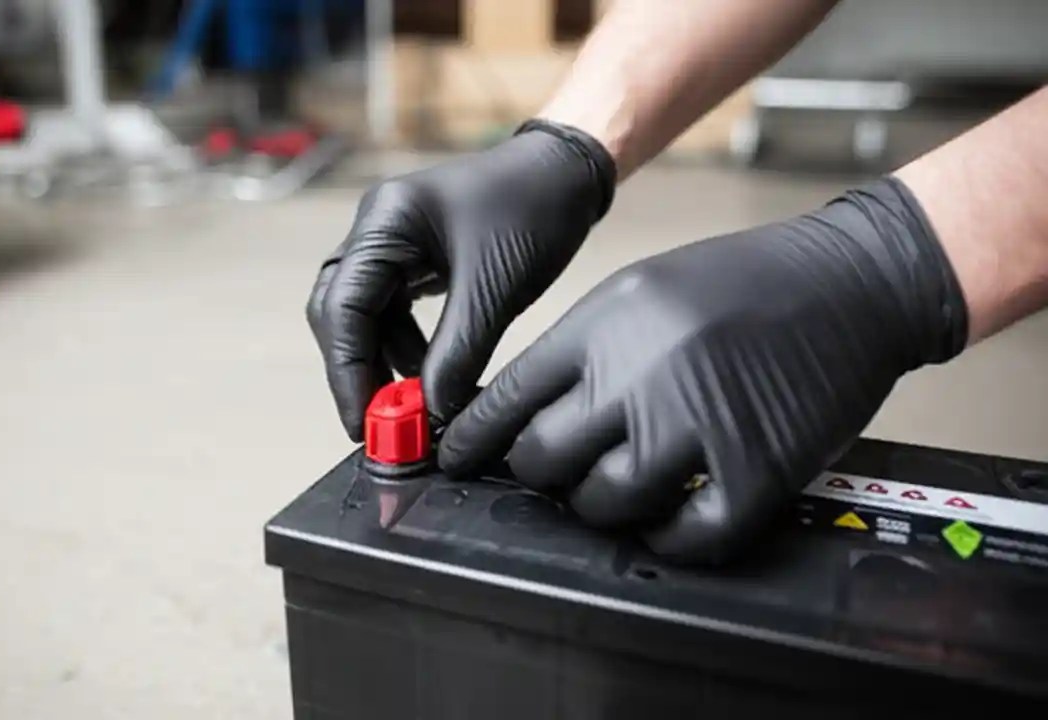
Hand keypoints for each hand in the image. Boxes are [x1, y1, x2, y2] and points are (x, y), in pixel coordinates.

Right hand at [307, 120, 615, 439]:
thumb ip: (457, 353)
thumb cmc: (535, 209)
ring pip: (365, 317)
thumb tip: (430, 413)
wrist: (570, 173)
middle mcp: (377, 229)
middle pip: (339, 312)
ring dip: (384, 364)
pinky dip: (407, 350)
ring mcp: (392, 243)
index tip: (362, 422)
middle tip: (379, 424)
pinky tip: (430, 377)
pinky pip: (394, 313)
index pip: (341, 306)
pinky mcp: (415, 260)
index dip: (347, 371)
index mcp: (385, 221)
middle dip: (356, 370)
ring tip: (412, 408)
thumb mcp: (496, 289)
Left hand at [439, 177, 968, 563]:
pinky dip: (669, 538)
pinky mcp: (754, 469)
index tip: (458, 461)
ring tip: (619, 487)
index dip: (476, 440)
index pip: (508, 399)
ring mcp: (696, 425)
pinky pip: (686, 536)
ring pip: (604, 503)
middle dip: (540, 472)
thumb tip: (525, 411)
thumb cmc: (741, 283)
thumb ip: (583, 349)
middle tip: (557, 471)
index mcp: (603, 326)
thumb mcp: (641, 289)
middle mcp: (637, 376)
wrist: (849, 278)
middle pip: (544, 459)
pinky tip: (670, 520)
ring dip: (602, 506)